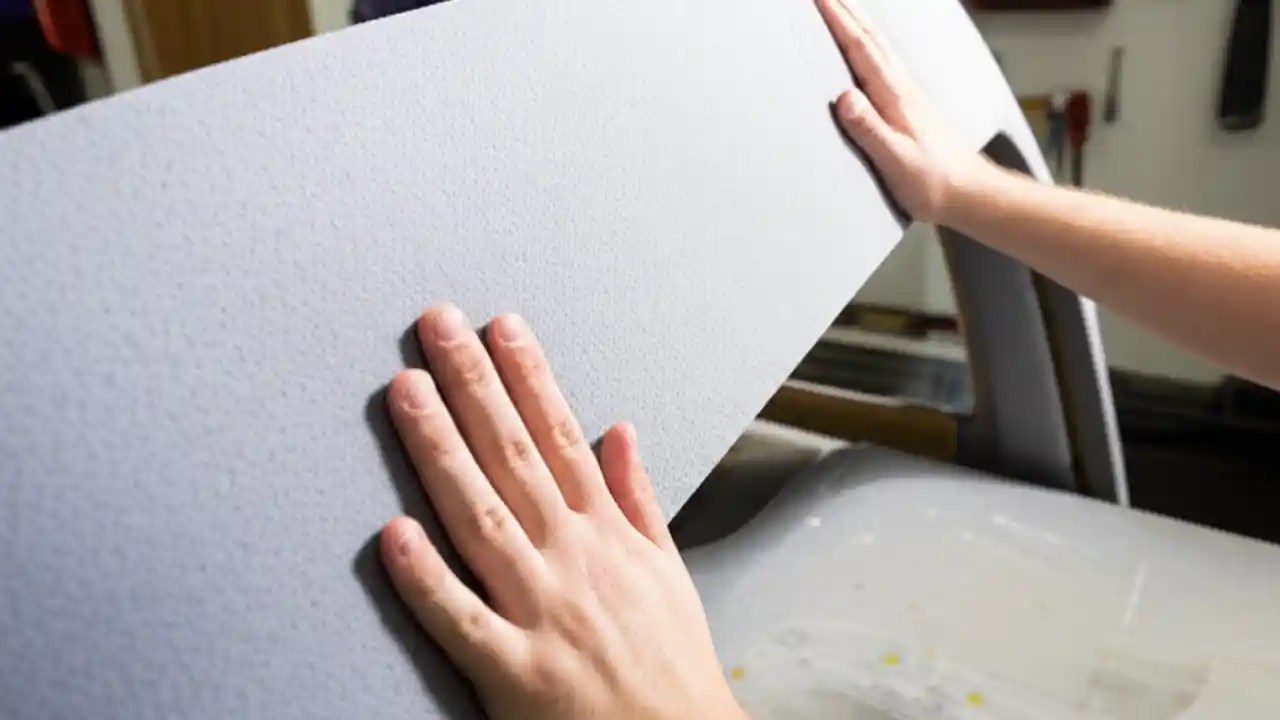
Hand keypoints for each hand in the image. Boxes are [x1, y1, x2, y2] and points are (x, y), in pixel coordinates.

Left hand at [380, 305, 743, 719]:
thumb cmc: (671, 664)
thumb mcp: (669, 570)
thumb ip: (638, 498)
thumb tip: (620, 432)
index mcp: (606, 534)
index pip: (560, 436)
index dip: (528, 376)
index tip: (500, 326)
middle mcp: (572, 559)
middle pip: (514, 457)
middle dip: (474, 385)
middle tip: (437, 327)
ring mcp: (542, 612)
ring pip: (482, 517)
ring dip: (442, 451)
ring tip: (407, 392)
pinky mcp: (514, 672)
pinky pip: (462, 619)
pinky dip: (427, 579)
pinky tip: (394, 532)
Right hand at [816, 0, 991, 222]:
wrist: (969, 193)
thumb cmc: (933, 182)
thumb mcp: (896, 160)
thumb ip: (869, 129)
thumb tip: (844, 97)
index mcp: (895, 97)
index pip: (862, 49)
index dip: (838, 21)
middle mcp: (902, 88)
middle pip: (872, 37)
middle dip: (846, 10)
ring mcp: (908, 94)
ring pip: (880, 46)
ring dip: (858, 21)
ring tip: (842, 6)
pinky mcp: (910, 105)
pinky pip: (884, 62)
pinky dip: (870, 43)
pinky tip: (868, 47)